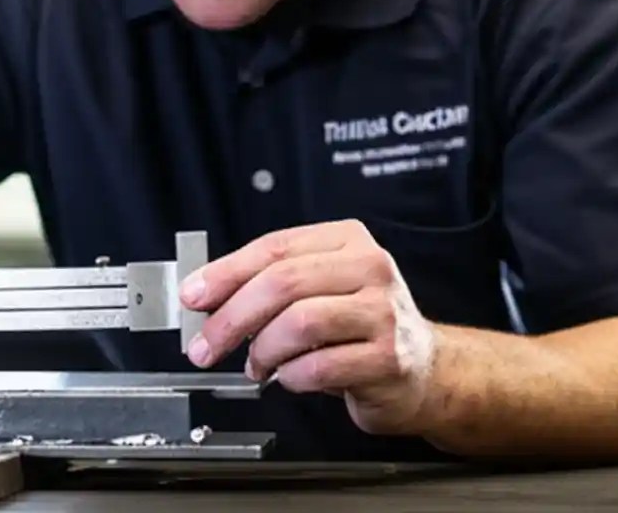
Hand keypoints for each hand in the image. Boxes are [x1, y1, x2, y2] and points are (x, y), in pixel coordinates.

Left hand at [179, 219, 437, 435]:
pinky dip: (290, 376)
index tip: (193, 296)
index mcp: (348, 240)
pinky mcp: (387, 358)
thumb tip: (205, 295)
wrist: (424, 369)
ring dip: (263, 350)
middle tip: (206, 344)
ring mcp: (383, 313)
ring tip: (257, 364)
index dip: (225, 272)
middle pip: (283, 283)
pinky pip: (318, 366)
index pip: (275, 248)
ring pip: (299, 323)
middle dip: (232, 317)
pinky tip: (290, 377)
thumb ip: (270, 284)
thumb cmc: (361, 326)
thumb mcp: (321, 288)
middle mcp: (370, 268)